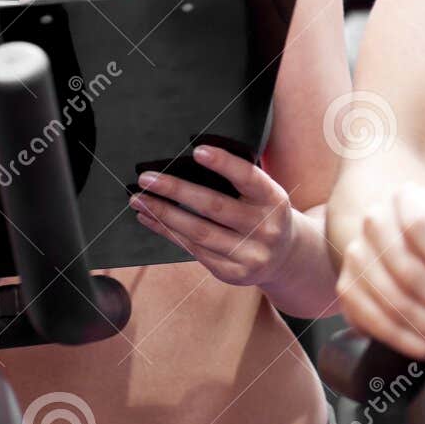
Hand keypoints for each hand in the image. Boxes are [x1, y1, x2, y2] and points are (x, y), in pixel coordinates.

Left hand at [129, 145, 298, 286]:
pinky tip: (151, 220)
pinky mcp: (232, 273)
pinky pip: (194, 250)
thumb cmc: (263, 213)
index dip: (224, 163)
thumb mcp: (264, 195)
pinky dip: (169, 233)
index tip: (197, 150)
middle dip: (176, 190)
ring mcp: (250, 254)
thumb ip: (238, 182)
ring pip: (198, 232)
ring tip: (139, 200)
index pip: (249, 177)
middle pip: (214, 207)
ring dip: (163, 215)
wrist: (284, 257)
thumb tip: (185, 166)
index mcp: (274, 200)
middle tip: (147, 178)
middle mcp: (266, 229)